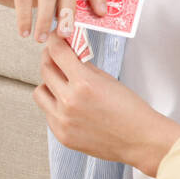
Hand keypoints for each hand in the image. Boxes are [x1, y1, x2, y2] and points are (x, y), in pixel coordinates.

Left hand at [32, 32, 179, 172]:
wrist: (139, 140)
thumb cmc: (130, 110)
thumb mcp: (107, 80)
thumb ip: (84, 67)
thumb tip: (69, 56)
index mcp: (83, 84)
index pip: (57, 53)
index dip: (53, 41)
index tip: (53, 38)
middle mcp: (69, 102)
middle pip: (45, 70)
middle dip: (50, 59)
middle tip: (55, 57)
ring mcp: (62, 120)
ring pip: (40, 92)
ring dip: (48, 84)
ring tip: (61, 84)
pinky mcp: (61, 134)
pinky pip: (48, 113)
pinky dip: (54, 106)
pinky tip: (69, 105)